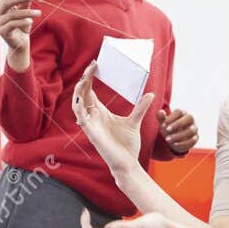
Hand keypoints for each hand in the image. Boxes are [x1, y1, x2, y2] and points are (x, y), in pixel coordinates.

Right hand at [0, 0, 38, 70]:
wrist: (20, 43)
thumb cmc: (22, 26)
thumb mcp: (25, 12)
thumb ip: (26, 3)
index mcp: (2, 6)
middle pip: (6, 2)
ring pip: (12, 14)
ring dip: (27, 12)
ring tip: (38, 13)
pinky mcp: (3, 32)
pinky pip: (12, 24)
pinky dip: (22, 22)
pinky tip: (30, 21)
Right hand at [72, 62, 152, 176]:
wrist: (127, 163)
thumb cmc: (128, 145)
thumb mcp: (135, 121)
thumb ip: (140, 107)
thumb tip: (151, 94)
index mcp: (100, 112)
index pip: (90, 91)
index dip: (89, 78)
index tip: (95, 64)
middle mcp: (93, 116)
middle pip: (82, 93)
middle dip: (84, 78)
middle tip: (92, 65)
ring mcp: (90, 124)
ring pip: (77, 102)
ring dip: (79, 90)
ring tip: (85, 77)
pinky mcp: (90, 132)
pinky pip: (80, 115)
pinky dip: (79, 105)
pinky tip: (82, 95)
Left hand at [158, 107, 197, 154]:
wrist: (174, 140)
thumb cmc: (169, 128)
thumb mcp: (163, 123)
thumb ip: (161, 117)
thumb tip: (160, 112)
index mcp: (182, 113)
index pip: (179, 112)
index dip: (171, 117)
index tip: (163, 124)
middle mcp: (190, 119)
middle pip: (189, 117)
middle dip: (178, 124)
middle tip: (167, 129)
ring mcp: (194, 128)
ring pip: (191, 130)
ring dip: (178, 135)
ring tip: (167, 139)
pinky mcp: (195, 138)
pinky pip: (192, 140)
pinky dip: (182, 143)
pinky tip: (174, 144)